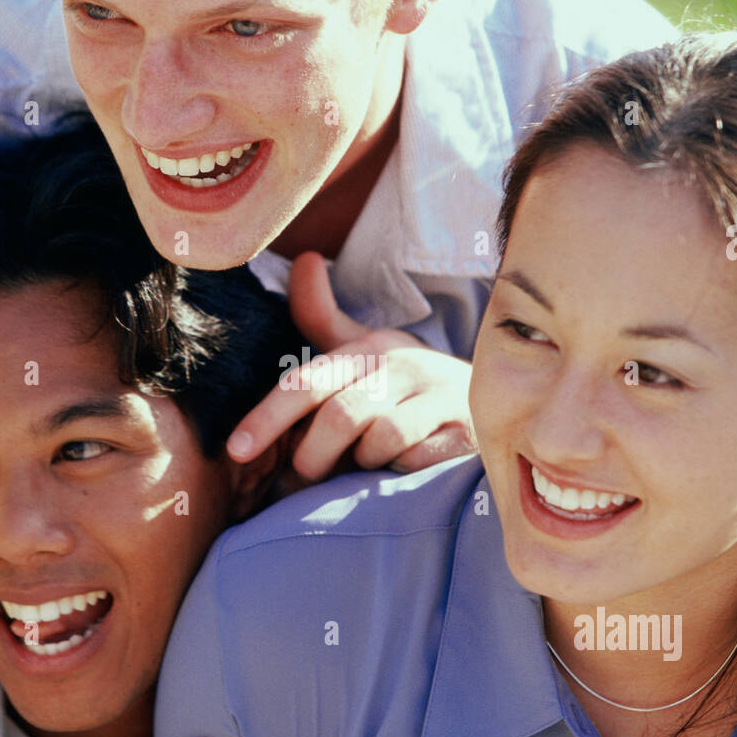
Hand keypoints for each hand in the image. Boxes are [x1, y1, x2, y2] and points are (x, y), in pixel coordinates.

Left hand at [227, 251, 476, 480]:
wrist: (500, 394)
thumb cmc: (410, 382)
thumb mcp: (366, 348)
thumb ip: (323, 317)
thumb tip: (304, 260)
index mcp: (368, 351)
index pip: (306, 382)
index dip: (266, 417)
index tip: (236, 450)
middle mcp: (403, 368)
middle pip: (340, 416)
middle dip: (314, 456)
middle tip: (309, 476)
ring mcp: (438, 399)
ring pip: (381, 438)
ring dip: (362, 464)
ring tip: (364, 468)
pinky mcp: (466, 432)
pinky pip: (419, 459)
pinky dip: (400, 471)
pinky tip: (401, 470)